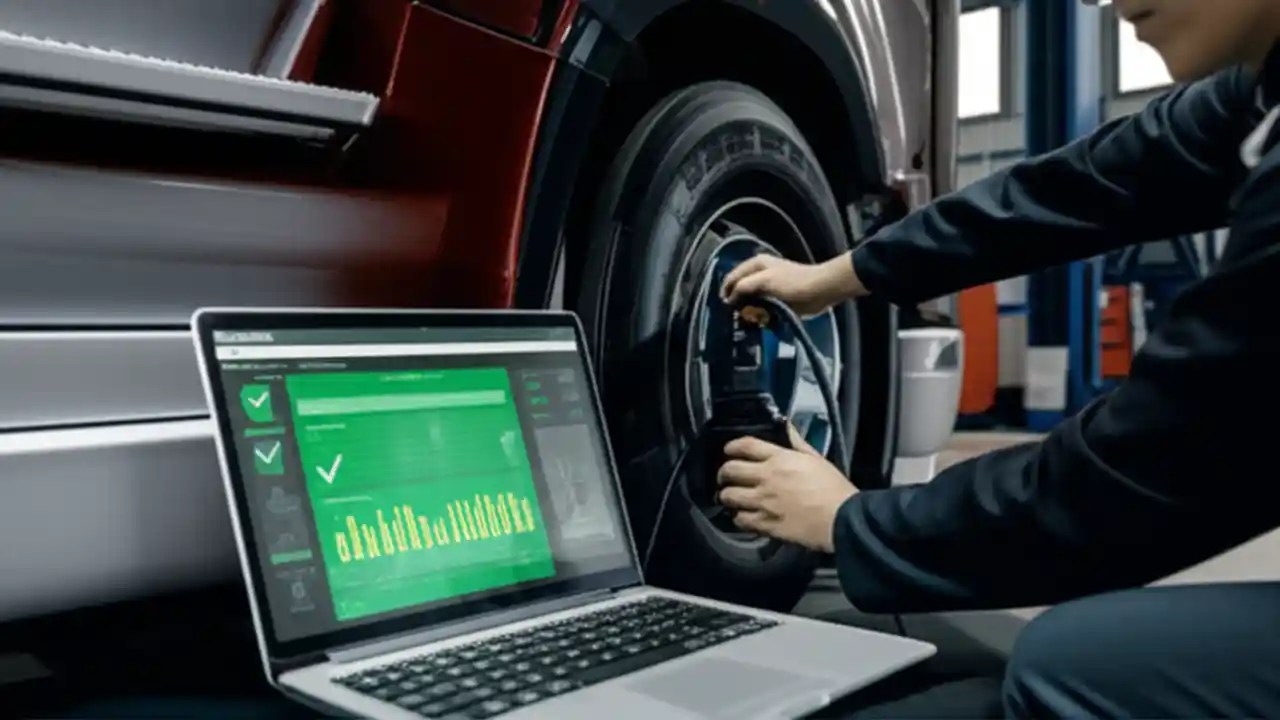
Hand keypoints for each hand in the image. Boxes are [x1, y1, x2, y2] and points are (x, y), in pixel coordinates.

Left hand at [716, 425, 857, 552]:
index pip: (746, 445)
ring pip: (729, 496)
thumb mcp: (817, 459)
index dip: (732, 447)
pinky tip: (742, 516)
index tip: (728, 451)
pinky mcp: (765, 524)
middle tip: (725, 477)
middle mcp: (767, 478)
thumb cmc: (834, 489)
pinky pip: (740, 520)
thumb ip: (798, 442)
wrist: (842, 520)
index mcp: (780, 459)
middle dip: (724, 473)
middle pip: (730, 470)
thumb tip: (786, 426)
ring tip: (730, 498)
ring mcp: (763, 502)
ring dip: (727, 496)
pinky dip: (738, 517)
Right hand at [720, 253, 865, 315]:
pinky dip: (760, 316)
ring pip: (749, 302)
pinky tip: (763, 321)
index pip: (732, 279)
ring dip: (750, 312)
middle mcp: (758, 275)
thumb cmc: (793, 282)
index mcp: (754, 265)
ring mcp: (767, 288)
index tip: (726, 309)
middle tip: (741, 316)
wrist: (820, 290)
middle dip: (738, 304)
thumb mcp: (765, 280)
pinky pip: (761, 309)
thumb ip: (744, 286)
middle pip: (739, 291)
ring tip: (754, 319)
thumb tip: (729, 298)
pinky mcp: (775, 301)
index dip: (727, 293)